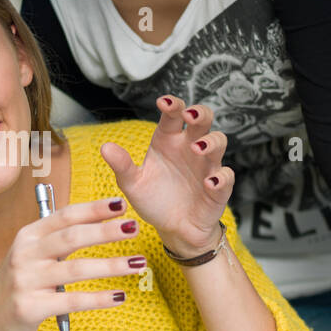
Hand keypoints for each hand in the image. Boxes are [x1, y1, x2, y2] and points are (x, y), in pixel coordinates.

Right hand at [0, 195, 148, 330]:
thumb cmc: (22, 285)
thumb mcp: (31, 255)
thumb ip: (57, 237)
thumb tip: (100, 218)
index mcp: (27, 236)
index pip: (65, 216)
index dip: (94, 209)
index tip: (121, 204)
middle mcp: (24, 255)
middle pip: (72, 238)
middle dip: (106, 231)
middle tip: (135, 228)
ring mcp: (26, 282)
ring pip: (77, 270)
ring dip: (111, 266)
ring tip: (139, 263)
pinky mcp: (30, 308)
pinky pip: (72, 301)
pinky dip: (99, 299)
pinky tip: (120, 296)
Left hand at [98, 94, 231, 258]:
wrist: (172, 229)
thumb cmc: (154, 199)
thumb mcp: (132, 184)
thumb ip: (122, 165)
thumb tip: (105, 147)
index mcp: (168, 141)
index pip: (173, 116)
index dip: (172, 105)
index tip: (164, 102)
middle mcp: (190, 148)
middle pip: (202, 120)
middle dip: (199, 113)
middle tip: (189, 115)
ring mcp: (207, 166)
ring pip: (218, 142)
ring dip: (210, 142)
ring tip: (197, 147)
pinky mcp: (218, 188)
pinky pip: (226, 177)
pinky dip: (220, 177)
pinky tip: (209, 182)